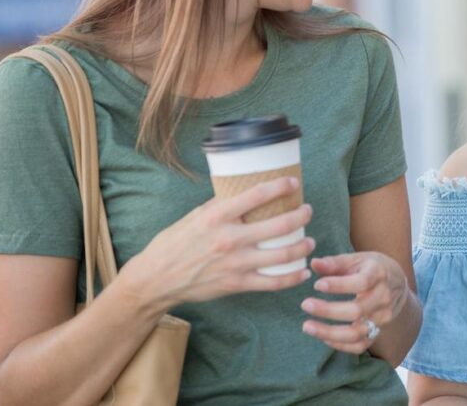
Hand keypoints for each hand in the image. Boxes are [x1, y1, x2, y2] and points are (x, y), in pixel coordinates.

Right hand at [117, 176, 314, 312]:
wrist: (156, 280)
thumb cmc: (174, 244)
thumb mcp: (195, 217)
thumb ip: (220, 205)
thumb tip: (243, 192)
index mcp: (217, 216)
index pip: (257, 195)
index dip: (281, 186)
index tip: (294, 182)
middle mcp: (229, 239)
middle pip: (279, 224)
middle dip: (301, 215)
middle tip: (307, 210)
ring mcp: (235, 263)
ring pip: (283, 254)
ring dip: (303, 246)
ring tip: (310, 240)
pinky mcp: (236, 284)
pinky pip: (273, 282)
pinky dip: (293, 278)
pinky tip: (303, 272)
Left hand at [299, 251, 409, 353]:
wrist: (396, 283)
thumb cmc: (370, 268)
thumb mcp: (356, 259)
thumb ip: (334, 263)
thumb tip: (313, 264)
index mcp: (379, 274)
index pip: (361, 282)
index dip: (339, 286)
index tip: (317, 285)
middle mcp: (383, 297)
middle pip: (357, 310)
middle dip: (328, 310)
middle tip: (305, 305)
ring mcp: (382, 317)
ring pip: (356, 333)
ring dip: (329, 332)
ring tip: (307, 326)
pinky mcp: (378, 331)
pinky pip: (359, 345)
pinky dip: (340, 344)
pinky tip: (323, 336)